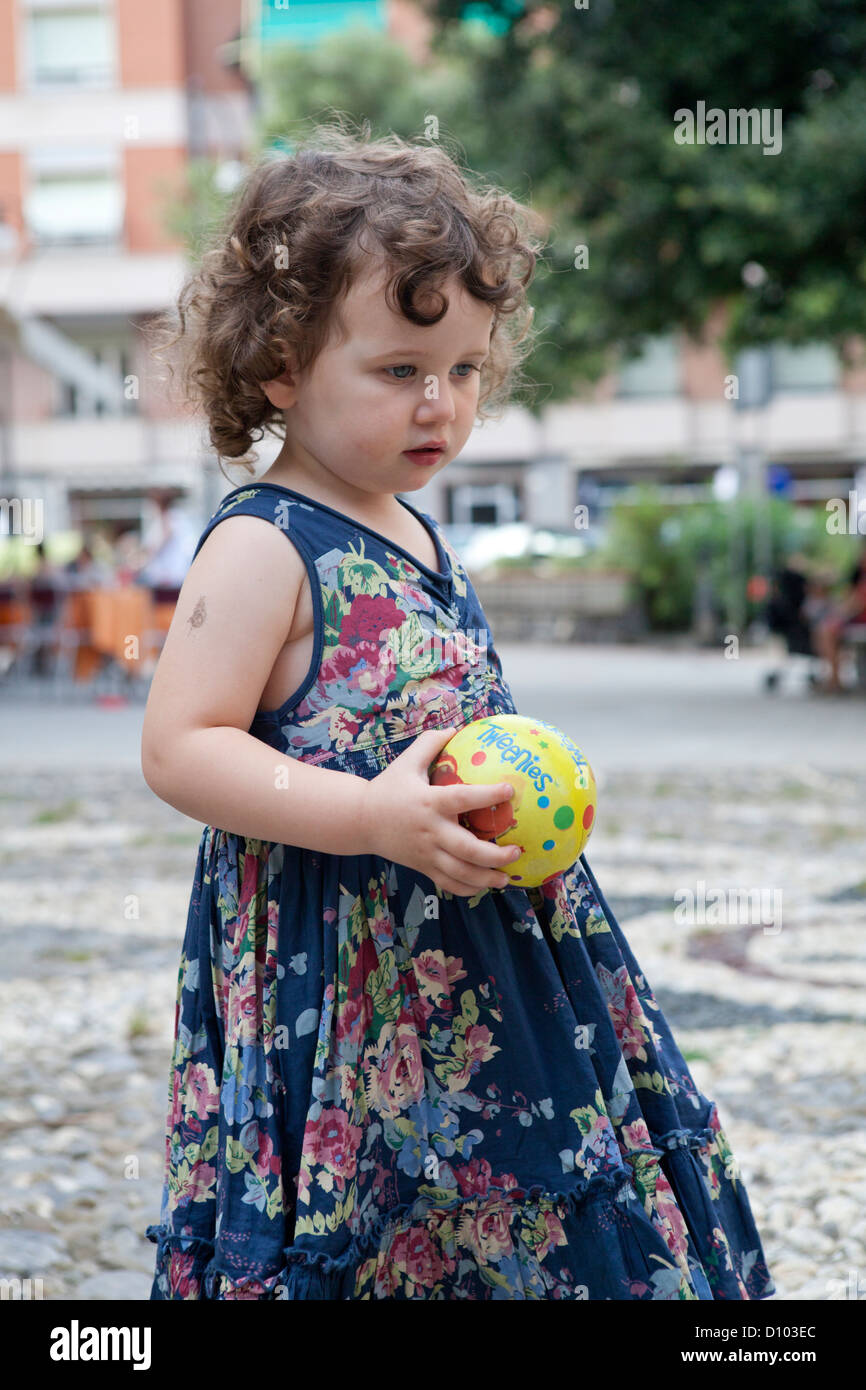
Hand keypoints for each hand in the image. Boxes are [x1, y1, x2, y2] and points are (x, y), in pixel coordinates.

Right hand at [363, 725, 520, 896]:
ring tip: (507, 876)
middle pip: (467, 849)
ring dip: (486, 878)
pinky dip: (468, 888)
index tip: (510, 790)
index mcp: (429, 802)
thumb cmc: (388, 788)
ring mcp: (426, 853)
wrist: (360, 821)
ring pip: (460, 873)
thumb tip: (457, 727)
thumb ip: (430, 743)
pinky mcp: (423, 867)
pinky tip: (485, 884)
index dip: (488, 795)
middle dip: (495, 855)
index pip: (463, 799)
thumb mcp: (406, 761)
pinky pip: (448, 883)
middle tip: (516, 850)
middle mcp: (430, 831)